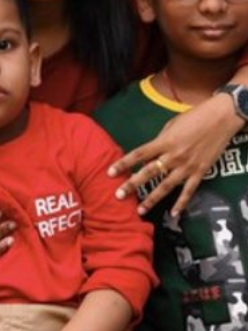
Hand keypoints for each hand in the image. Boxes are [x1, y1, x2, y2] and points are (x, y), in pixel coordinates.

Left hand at [109, 93, 239, 216]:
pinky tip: (174, 213)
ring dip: (152, 199)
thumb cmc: (194, 117)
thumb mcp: (171, 125)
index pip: (138, 154)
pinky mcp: (201, 172)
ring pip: (167, 186)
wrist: (221, 118)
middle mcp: (174, 156)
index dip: (123, 164)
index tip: (109, 172)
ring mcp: (187, 166)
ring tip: (140, 210)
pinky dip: (182, 203)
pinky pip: (189, 190)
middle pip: (149, 173)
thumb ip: (160, 140)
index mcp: (164, 142)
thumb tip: (150, 152)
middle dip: (133, 185)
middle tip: (118, 196)